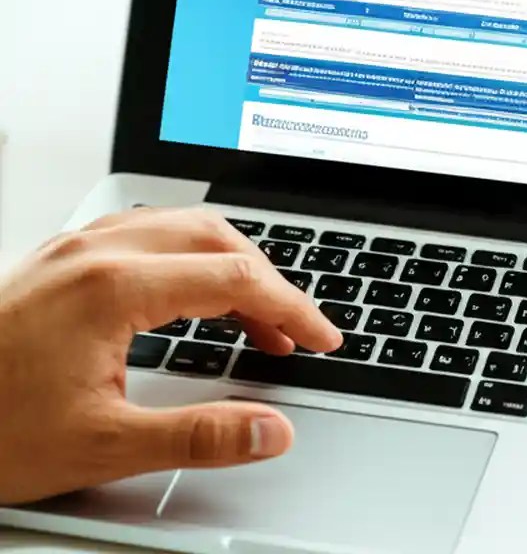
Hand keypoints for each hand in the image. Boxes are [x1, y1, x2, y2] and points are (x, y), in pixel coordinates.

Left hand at [0, 207, 343, 505]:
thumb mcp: (103, 446)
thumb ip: (201, 435)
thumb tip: (270, 430)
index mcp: (112, 287)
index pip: (236, 279)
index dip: (294, 309)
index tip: (321, 339)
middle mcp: (94, 253)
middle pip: (216, 238)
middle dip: (270, 282)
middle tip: (295, 331)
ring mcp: (73, 250)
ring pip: (181, 226)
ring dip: (230, 264)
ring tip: (255, 315)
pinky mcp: (58, 260)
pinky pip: (145, 233)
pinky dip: (189, 257)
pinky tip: (192, 291)